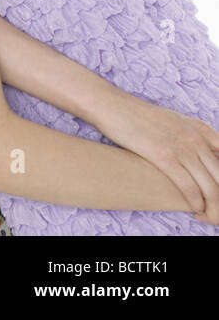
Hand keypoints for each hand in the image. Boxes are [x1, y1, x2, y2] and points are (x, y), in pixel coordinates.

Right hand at [94, 93, 218, 223]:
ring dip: (212, 206)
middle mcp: (196, 138)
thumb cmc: (138, 116)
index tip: (215, 189)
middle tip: (213, 208)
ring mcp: (181, 147)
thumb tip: (201, 158)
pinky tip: (194, 208)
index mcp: (201, 129)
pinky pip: (189, 187)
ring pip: (211, 186)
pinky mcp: (163, 156)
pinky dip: (196, 202)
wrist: (110, 105)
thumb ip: (192, 138)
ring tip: (205, 213)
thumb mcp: (174, 122)